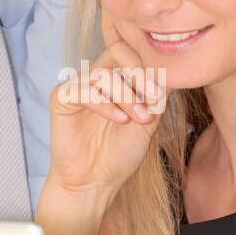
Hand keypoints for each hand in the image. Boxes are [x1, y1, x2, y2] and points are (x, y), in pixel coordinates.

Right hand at [46, 9, 166, 199]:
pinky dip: (106, 104)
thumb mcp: (148, 121)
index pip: (133, 52)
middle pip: (118, 51)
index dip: (150, 67)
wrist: (96, 183)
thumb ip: (157, 96)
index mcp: (117, 78)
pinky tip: (120, 120)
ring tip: (140, 117)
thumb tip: (174, 72)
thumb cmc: (120, 154)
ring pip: (103, 73)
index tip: (162, 95)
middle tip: (154, 99)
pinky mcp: (61, 98)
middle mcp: (96, 77)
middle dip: (140, 74)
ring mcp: (78, 86)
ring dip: (127, 95)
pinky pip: (84, 90)